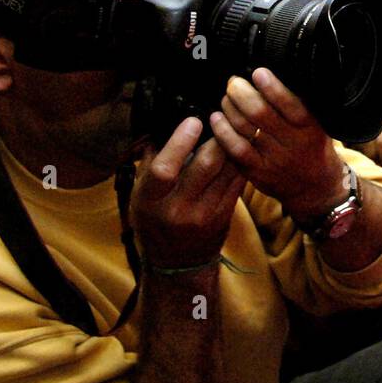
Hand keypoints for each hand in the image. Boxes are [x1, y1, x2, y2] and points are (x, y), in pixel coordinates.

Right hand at [130, 117, 245, 269]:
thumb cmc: (155, 220)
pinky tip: (240, 152)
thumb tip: (161, 125)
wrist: (177, 263)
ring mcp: (204, 215)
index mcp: (150, 201)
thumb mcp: (141, 195)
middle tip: (222, 119)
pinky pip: (237, 183)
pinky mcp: (224, 217)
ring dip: (232, 147)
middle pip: (204, 165)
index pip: (164, 169)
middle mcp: (177, 209)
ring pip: (226, 171)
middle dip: (216, 138)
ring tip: (234, 130)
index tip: (193, 121)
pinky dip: (239, 164)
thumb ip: (150, 163)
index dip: (180, 142)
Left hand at [210, 68, 348, 217]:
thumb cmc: (313, 147)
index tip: (258, 72)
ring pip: (244, 128)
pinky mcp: (257, 172)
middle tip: (234, 83)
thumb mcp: (318, 123)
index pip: (290, 104)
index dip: (271, 87)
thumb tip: (268, 76)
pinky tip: (217, 119)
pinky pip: (235, 149)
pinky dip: (222, 131)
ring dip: (229, 108)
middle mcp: (292, 143)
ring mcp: (273, 159)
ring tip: (226, 98)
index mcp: (310, 127)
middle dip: (241, 92)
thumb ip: (298, 103)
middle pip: (260, 113)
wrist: (315, 187)